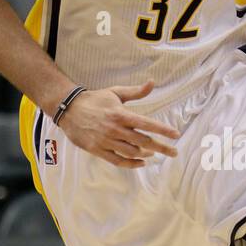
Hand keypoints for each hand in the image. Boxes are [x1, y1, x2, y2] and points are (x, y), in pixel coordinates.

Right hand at [58, 80, 180, 166]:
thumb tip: (152, 82)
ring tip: (155, 153)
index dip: (163, 130)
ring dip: (146, 154)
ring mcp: (106, 141)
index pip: (146, 124)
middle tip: (174, 152)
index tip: (176, 134)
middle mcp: (115, 129)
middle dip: (161, 147)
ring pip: (132, 152)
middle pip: (143, 141)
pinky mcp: (98, 150)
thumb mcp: (115, 93)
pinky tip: (141, 162)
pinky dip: (131, 163)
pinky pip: (118, 161)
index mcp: (121, 114)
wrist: (68, 109)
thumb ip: (136, 92)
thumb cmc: (95, 100)